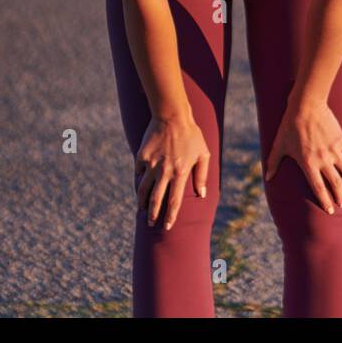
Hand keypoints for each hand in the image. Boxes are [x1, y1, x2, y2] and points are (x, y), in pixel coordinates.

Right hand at [135, 112, 209, 229]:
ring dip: (142, 202)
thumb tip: (202, 194)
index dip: (170, 216)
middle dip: (152, 214)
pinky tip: (139, 189)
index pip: (174, 201)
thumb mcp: (203, 154)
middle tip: (150, 223)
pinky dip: (138, 183)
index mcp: (181, 172)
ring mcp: (151, 164)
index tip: (167, 226)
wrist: (172, 116)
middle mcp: (165, 171)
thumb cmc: (192, 135)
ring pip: (143, 189)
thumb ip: (202, 175)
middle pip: (156, 199)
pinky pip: (138, 174)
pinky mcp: (141, 157)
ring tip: (142, 209)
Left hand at [264, 100, 341, 213]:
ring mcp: (334, 150)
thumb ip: (273, 162)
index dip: (325, 201)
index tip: (330, 211)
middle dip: (339, 196)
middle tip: (341, 203)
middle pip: (336, 183)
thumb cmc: (289, 126)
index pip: (319, 188)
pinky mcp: (341, 140)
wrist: (306, 105)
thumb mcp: (279, 145)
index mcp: (308, 163)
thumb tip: (267, 178)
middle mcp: (323, 159)